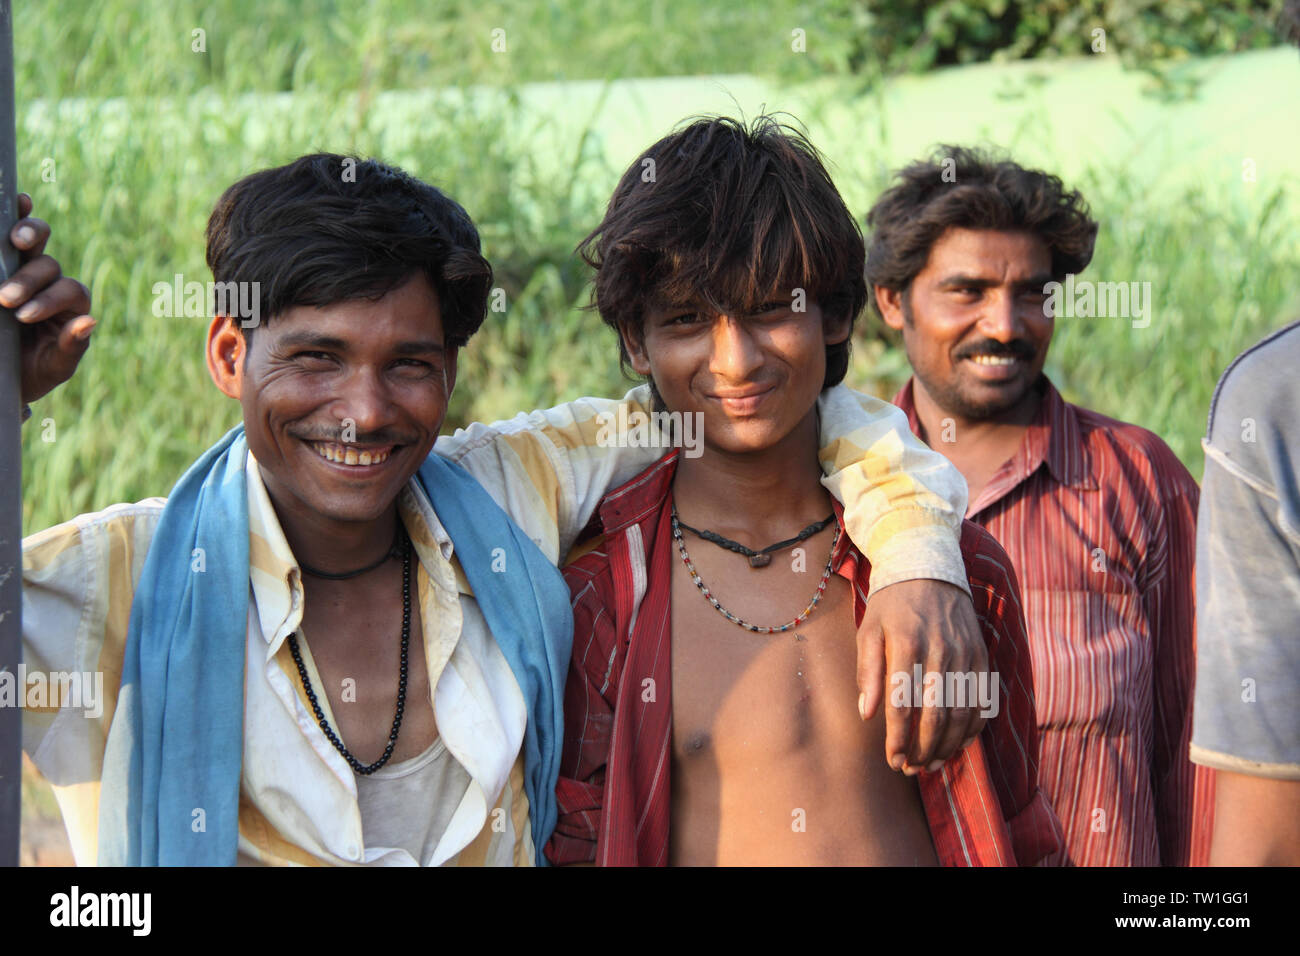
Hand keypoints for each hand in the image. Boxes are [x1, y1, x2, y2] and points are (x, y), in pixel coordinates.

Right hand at [0, 193, 93, 405]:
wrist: (8, 377)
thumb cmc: (35, 372)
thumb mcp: (56, 367)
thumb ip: (73, 346)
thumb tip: (90, 321)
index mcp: (71, 304)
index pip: (69, 291)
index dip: (49, 299)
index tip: (24, 316)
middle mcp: (51, 282)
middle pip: (49, 264)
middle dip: (30, 277)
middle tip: (6, 297)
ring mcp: (24, 270)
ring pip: (30, 245)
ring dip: (21, 240)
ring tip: (6, 256)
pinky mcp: (2, 266)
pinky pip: (6, 238)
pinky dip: (15, 214)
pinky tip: (18, 199)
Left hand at [856, 578, 987, 774]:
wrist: (929, 569)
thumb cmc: (891, 605)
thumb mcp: (868, 630)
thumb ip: (868, 672)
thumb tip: (867, 714)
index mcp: (907, 645)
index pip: (902, 705)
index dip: (898, 739)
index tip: (893, 761)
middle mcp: (940, 651)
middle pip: (936, 715)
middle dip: (924, 750)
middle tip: (912, 769)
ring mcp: (965, 654)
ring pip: (962, 713)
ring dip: (949, 745)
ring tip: (932, 763)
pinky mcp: (981, 655)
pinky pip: (982, 700)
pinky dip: (973, 727)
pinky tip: (959, 743)